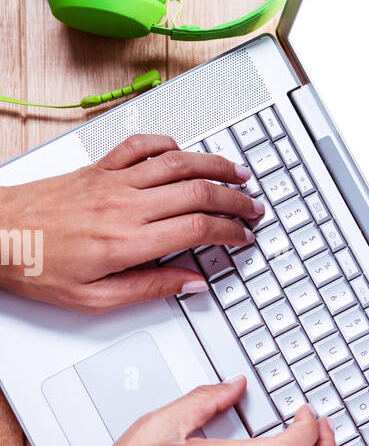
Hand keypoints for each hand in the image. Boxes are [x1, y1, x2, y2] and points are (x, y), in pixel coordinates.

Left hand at [0, 133, 263, 310]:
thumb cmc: (36, 267)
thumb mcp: (95, 299)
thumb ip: (150, 288)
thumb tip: (191, 283)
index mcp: (127, 241)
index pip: (197, 230)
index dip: (229, 232)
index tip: (243, 239)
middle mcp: (124, 205)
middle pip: (197, 191)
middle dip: (234, 199)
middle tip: (254, 208)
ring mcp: (112, 181)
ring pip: (177, 162)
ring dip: (214, 165)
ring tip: (238, 172)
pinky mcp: (98, 168)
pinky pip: (141, 146)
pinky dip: (169, 145)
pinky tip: (183, 152)